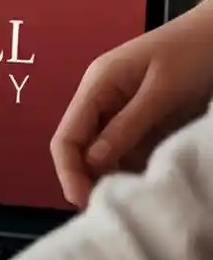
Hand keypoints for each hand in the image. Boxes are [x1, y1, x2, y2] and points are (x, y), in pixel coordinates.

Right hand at [52, 0, 212, 208]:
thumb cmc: (193, 51)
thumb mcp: (161, 91)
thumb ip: (127, 125)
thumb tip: (93, 161)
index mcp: (97, 86)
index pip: (67, 136)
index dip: (69, 170)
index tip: (82, 200)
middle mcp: (101, 100)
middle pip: (81, 148)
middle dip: (88, 178)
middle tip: (109, 207)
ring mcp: (121, 111)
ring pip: (105, 154)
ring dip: (114, 176)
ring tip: (133, 199)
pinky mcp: (143, 120)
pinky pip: (130, 151)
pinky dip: (135, 169)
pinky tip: (148, 182)